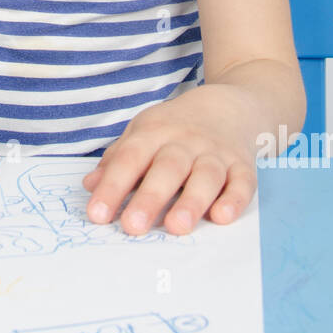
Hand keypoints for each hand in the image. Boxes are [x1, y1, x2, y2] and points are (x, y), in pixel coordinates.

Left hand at [81, 86, 257, 236]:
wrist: (227, 106)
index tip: (97, 214)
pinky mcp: (243, 165)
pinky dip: (234, 199)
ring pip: (206, 175)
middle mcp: (186, 141)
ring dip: (192, 201)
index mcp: (154, 132)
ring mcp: (216, 153)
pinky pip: (242, 182)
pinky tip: (222, 217)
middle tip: (132, 226)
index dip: (112, 186)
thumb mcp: (142, 133)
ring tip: (176, 227)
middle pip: (167, 168)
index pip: (130, 158)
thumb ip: (117, 160)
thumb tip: (90, 185)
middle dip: (150, 197)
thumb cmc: (175, 128)